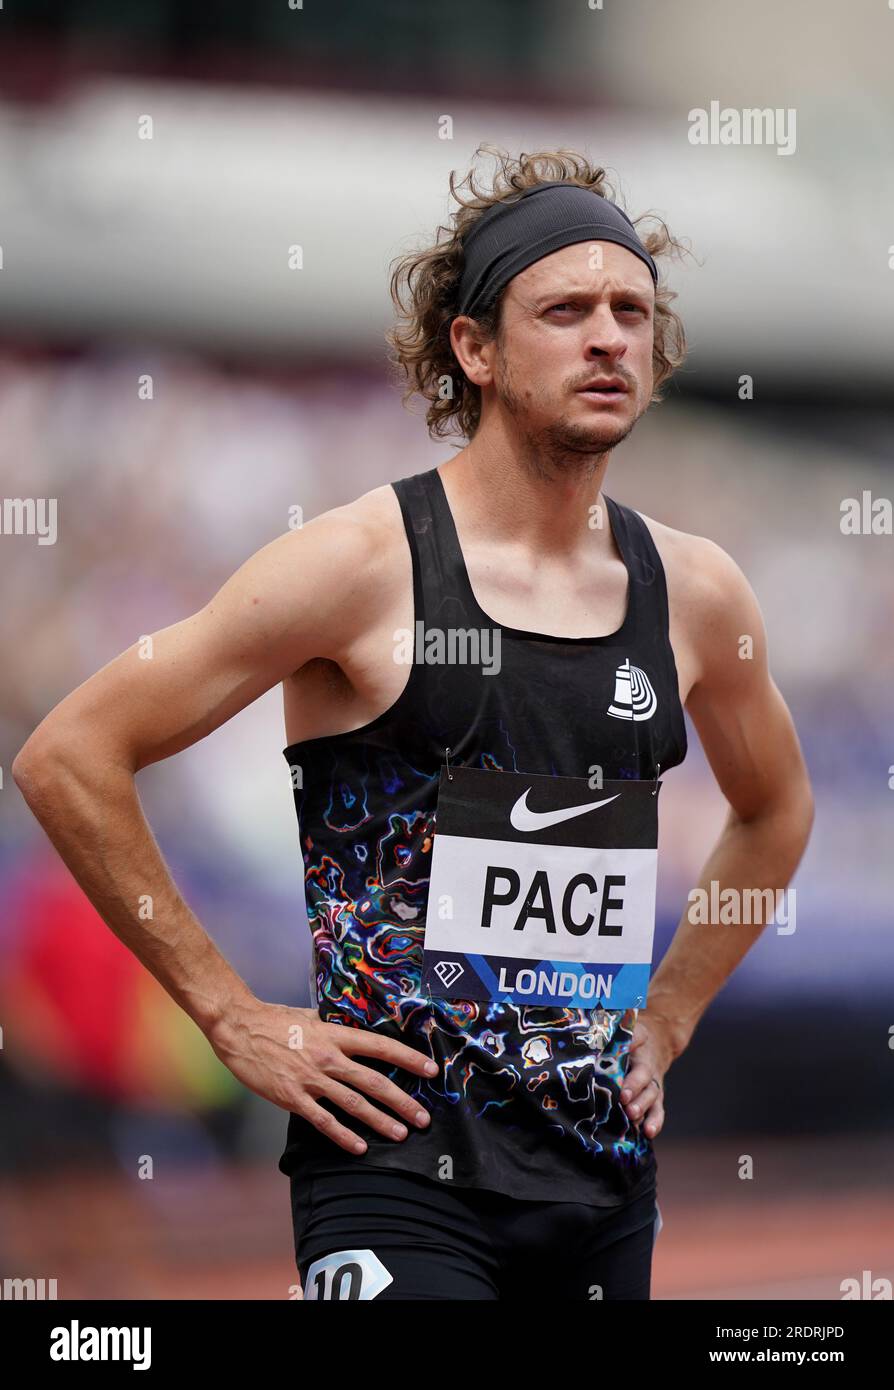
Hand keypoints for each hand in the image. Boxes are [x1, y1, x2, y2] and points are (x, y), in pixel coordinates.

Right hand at [208, 998, 437, 1155]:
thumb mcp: (311, 1017)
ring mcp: (311, 1079)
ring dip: (380, 1121)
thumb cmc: (275, 1020)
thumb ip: (335, 1026)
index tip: (431, 1069)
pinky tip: (360, 1147)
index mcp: (336, 1035)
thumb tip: (357, 1029)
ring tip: (400, 1134)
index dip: (409, 1058)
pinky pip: (324, 1121)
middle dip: (402, 1102)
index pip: (381, 1047)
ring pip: (354, 1104)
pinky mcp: (293, 1098)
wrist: (239, 1027)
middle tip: (422, 1118)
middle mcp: (329, 1057)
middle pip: (374, 1082)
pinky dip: (344, 1136)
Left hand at [618, 1009, 680, 1138]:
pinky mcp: (654, 1100)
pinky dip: (655, 1123)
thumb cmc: (633, 1040)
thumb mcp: (631, 1032)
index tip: (623, 1095)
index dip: (633, 1083)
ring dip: (645, 1113)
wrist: (655, 1044)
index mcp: (642, 1058)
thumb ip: (626, 1037)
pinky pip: (657, 1113)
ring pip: (653, 1102)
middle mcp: (650, 1075)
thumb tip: (609, 1040)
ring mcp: (653, 1089)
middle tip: (628, 1110)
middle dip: (638, 1101)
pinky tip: (649, 1134)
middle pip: (648, 1089)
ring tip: (635, 1122)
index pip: (640, 1071)